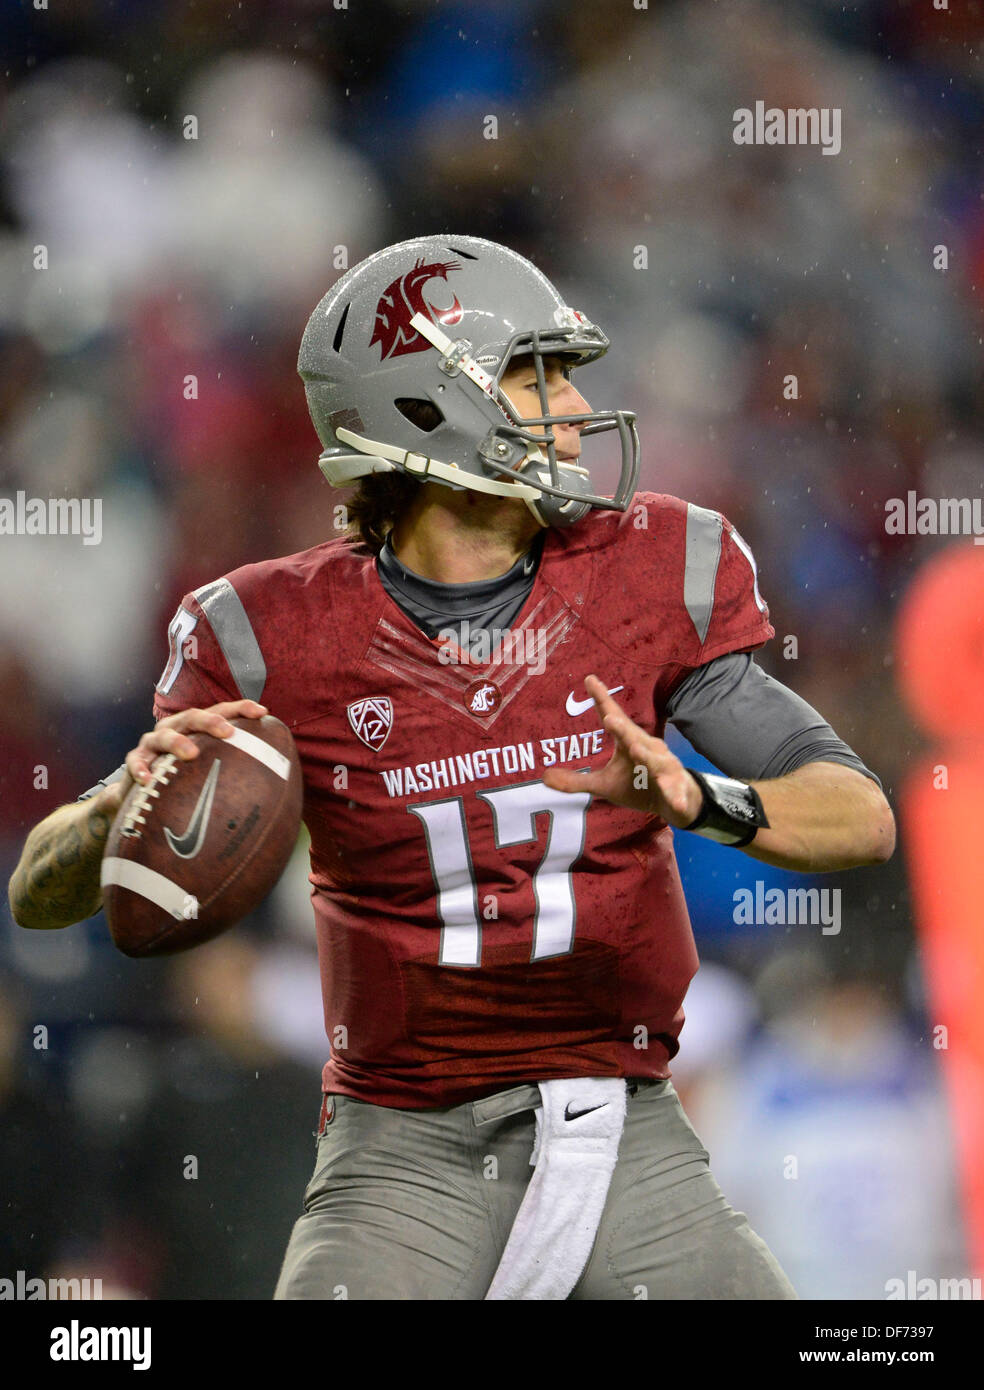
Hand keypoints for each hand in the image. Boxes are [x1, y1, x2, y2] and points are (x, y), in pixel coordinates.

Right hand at [96, 700, 268, 813]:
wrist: (142, 795)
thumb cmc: (184, 778)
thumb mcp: (209, 770)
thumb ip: (236, 770)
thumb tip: (280, 786)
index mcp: (196, 727)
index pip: (221, 711)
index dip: (241, 708)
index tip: (262, 712)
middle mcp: (175, 729)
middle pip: (192, 717)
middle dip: (210, 721)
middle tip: (227, 732)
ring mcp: (153, 744)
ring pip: (163, 736)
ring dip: (177, 743)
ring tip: (191, 754)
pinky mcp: (136, 761)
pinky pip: (136, 762)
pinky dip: (141, 769)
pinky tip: (148, 780)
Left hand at [542, 675, 702, 826]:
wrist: (678, 800)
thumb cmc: (640, 786)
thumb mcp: (605, 785)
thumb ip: (577, 781)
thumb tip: (544, 777)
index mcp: (629, 743)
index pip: (614, 718)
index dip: (602, 700)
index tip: (589, 680)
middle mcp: (648, 750)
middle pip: (634, 737)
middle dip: (623, 729)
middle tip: (609, 719)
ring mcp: (665, 768)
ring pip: (657, 761)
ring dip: (647, 756)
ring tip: (635, 750)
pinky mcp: (677, 787)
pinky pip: (676, 791)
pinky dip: (676, 795)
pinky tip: (675, 801)